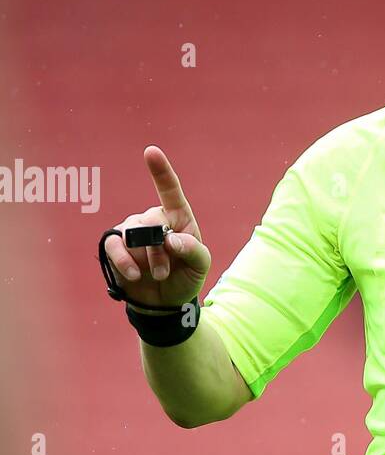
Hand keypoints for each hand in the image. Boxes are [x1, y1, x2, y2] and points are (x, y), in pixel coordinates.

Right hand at [102, 146, 210, 310]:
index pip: (170, 191)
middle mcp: (153, 219)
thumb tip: (170, 238)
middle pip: (152, 222)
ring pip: (133, 235)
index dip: (160, 171)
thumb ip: (192, 249)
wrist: (164, 302)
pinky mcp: (114, 245)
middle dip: (160, 250)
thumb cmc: (185, 277)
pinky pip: (113, 244)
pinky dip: (123, 261)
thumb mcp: (200, 265)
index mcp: (178, 218)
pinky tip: (134, 275)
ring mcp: (132, 231)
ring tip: (158, 275)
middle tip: (166, 271)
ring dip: (147, 259)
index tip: (151, 152)